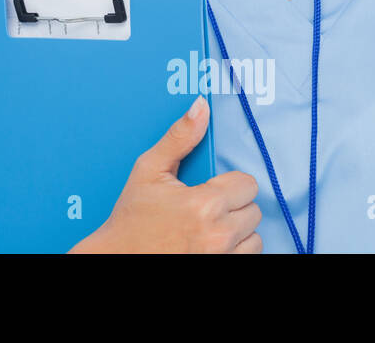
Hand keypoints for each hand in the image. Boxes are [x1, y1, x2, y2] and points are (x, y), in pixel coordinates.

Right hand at [69, 96, 261, 252]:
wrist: (119, 257)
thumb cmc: (132, 217)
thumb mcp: (149, 169)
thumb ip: (179, 137)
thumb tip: (201, 106)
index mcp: (205, 204)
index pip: (247, 184)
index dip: (227, 183)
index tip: (208, 188)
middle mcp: (219, 234)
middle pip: (253, 210)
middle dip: (232, 205)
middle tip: (204, 207)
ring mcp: (222, 257)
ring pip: (255, 236)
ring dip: (237, 230)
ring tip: (208, 226)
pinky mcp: (221, 269)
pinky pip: (248, 256)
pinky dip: (235, 250)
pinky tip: (211, 243)